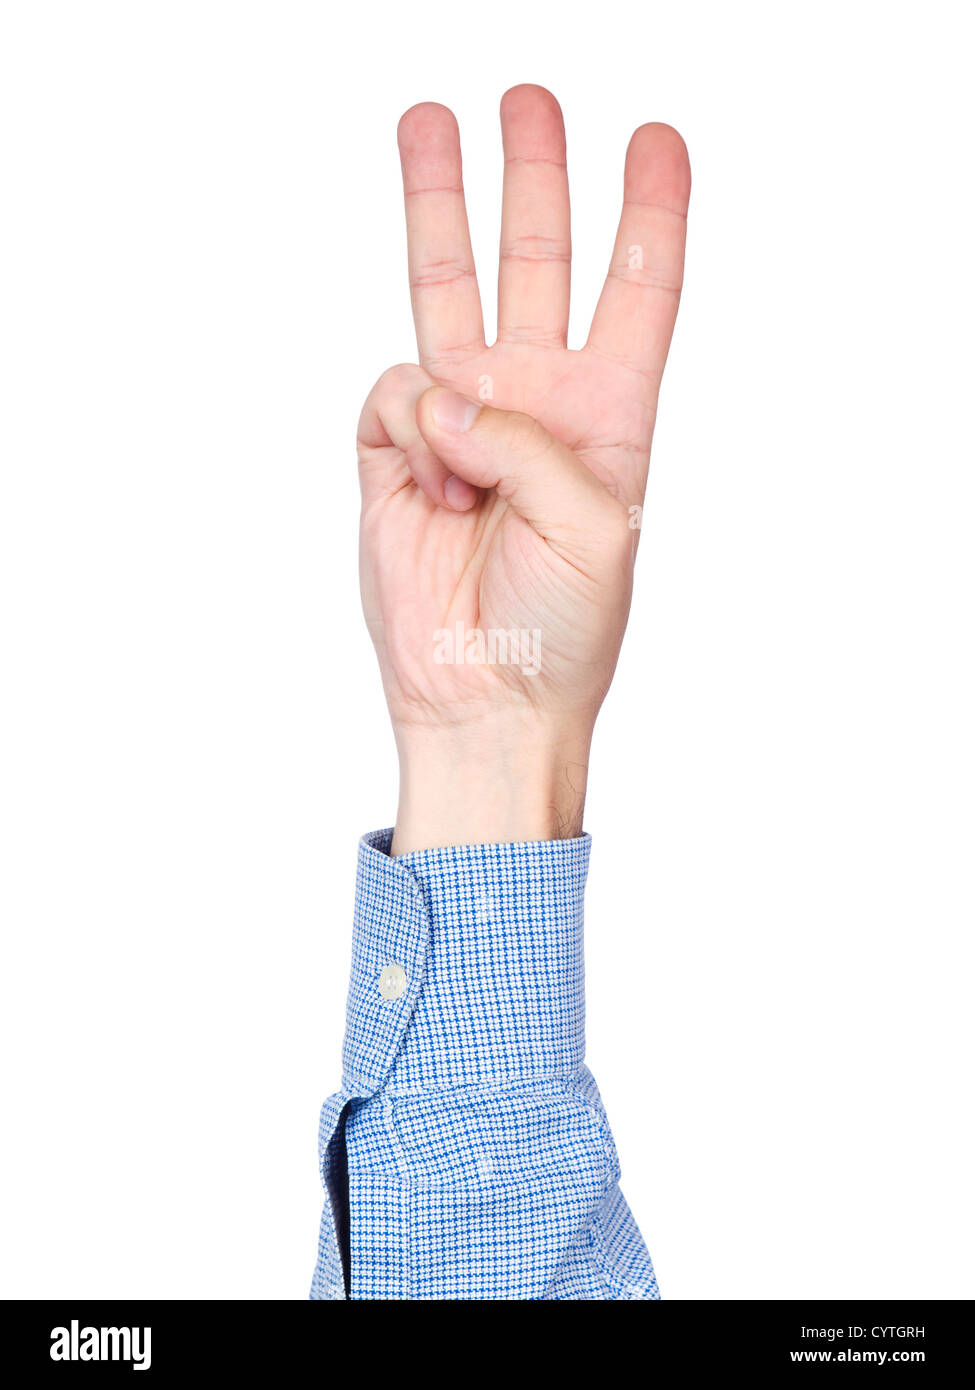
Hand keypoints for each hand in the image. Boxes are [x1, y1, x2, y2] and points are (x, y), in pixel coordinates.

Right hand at [357, 86, 689, 850]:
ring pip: (446, 294)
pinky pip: (392, 393)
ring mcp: (460, 426)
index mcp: (607, 419)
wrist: (482, 703)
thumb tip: (445, 394)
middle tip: (528, 101)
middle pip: (537, 266)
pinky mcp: (394, 455)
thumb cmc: (561, 633)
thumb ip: (530, 442)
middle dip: (535, 182)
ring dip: (440, 207)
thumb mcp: (595, 531)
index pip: (635, 297)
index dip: (648, 218)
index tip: (656, 144)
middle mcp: (534, 406)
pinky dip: (408, 426)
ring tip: (427, 124)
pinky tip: (428, 484)